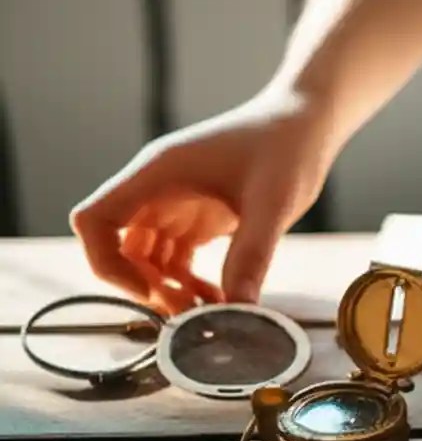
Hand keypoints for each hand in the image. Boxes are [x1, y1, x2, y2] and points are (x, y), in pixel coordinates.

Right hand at [70, 90, 341, 314]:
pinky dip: (189, 282)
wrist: (308, 125)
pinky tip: (223, 299)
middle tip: (189, 314)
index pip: (95, 220)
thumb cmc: (287, 147)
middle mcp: (157, 188)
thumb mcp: (273, 202)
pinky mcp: (199, 217)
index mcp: (158, 172)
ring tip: (210, 313)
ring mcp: (176, 203)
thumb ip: (252, 253)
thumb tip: (239, 309)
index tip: (147, 291)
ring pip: (148, 258)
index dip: (107, 262)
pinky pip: (177, 258)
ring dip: (169, 289)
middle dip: (145, 285)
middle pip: (119, 248)